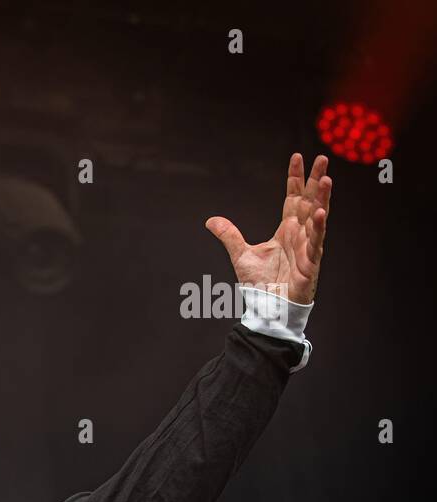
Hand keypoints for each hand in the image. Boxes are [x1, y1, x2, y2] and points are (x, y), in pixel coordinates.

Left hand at [206, 153, 331, 304]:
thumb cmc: (260, 283)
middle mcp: (299, 234)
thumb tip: (210, 220)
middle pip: (310, 201)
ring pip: (317, 217)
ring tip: (326, 179)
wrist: (267, 307)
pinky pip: (316, 242)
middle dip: (316, 180)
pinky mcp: (310, 263)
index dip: (295, 179)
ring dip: (322, 198)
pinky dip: (319, 228)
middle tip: (322, 158)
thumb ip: (229, 235)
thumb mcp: (240, 254)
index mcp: (286, 230)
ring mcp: (307, 247)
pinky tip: (321, 212)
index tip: (297, 157)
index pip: (293, 198)